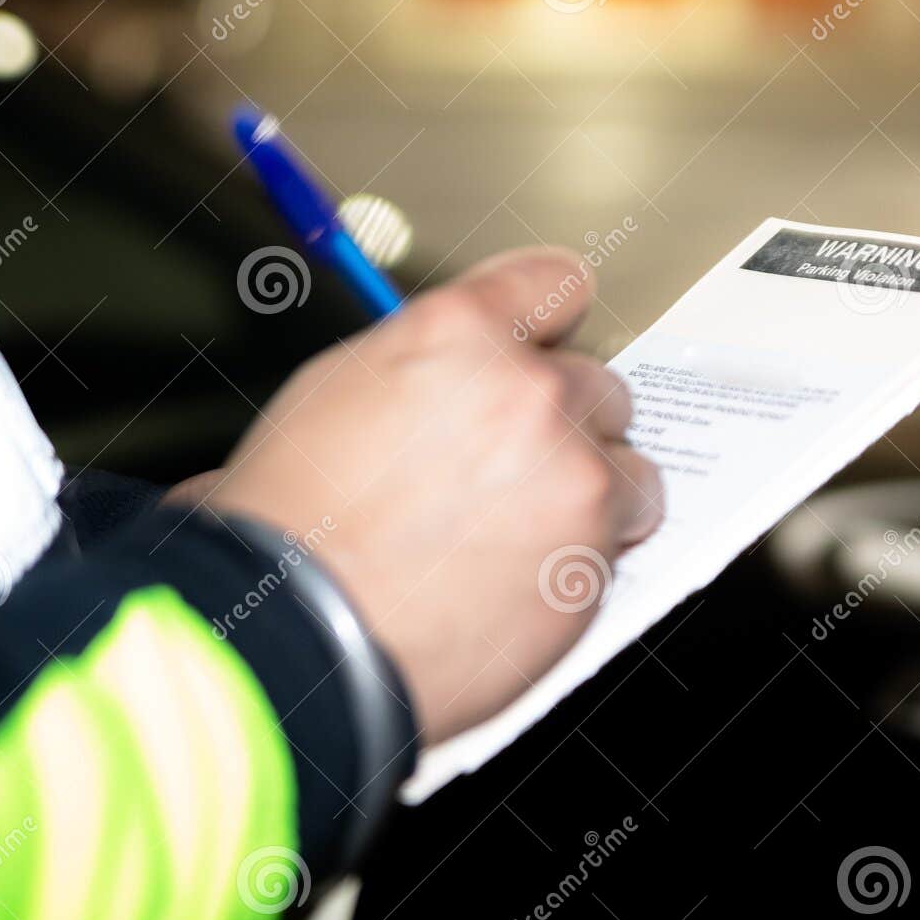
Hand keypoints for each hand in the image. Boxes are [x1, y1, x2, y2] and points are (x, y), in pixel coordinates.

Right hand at [204, 247, 662, 741]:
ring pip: (628, 463)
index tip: (553, 341)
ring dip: (592, 489)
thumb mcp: (335, 397)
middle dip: (562, 421)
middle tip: (510, 468)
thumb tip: (459, 372)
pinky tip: (521, 577)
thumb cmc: (291, 530)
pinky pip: (622, 538)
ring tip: (524, 530)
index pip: (555, 283)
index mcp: (459, 333)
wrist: (299, 637)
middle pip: (598, 382)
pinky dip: (585, 557)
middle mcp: (528, 392)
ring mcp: (572, 473)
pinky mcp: (595, 552)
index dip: (551, 321)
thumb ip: (427, 369)